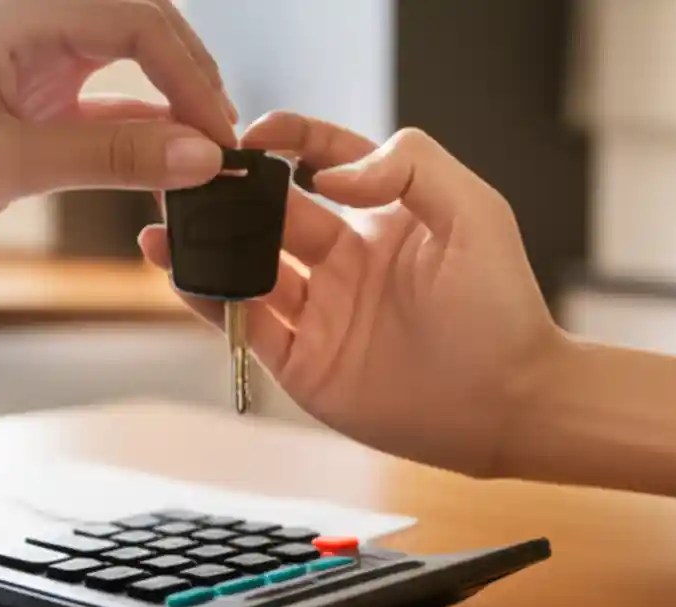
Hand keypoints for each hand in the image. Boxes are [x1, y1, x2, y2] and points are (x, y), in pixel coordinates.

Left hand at [0, 0, 235, 278]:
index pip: (135, 20)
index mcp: (16, 16)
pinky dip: (138, 145)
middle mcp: (27, 35)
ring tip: (206, 161)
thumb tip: (203, 153)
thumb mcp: (6, 164)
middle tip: (224, 145)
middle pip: (141, 35)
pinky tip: (167, 174)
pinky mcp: (26, 120)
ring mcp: (29, 77)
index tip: (220, 135)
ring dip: (170, 114)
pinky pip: (102, 121)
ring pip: (127, 77)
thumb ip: (110, 155)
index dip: (189, 73)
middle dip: (191, 83)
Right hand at [139, 113, 567, 475]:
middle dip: (229, 193)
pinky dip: (209, 300)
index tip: (254, 134)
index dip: (286, 139)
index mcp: (381, 216)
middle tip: (191, 176)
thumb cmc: (501, 307)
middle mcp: (343, 260)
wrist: (507, 403)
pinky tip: (184, 273)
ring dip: (207, 244)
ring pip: (247, 268)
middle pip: (269, 213)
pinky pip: (244, 324)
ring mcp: (320, 311)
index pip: (321, 160)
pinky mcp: (303, 362)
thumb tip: (330, 175)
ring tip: (168, 222)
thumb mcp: (473, 211)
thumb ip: (410, 165)